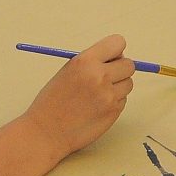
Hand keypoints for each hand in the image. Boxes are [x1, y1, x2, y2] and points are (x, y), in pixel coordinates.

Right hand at [22, 33, 133, 159]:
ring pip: (128, 83)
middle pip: (129, 64)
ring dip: (118, 87)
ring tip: (97, 95)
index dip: (115, 51)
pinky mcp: (113, 111)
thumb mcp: (68, 71)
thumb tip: (118, 56)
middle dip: (120, 69)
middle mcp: (99, 76)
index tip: (110, 58)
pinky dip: (114, 102)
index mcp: (85, 61)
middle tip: (107, 77)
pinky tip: (96, 107)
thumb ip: (92, 62)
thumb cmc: (52, 102)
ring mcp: (109, 95)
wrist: (46, 132)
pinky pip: (123, 100)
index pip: (118, 43)